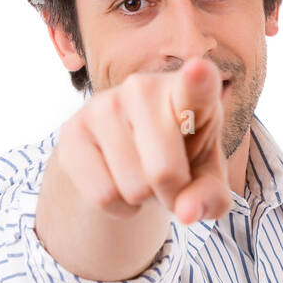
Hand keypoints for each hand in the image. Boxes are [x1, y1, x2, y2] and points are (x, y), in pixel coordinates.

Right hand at [46, 56, 232, 226]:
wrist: (124, 158)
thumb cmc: (178, 160)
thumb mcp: (204, 180)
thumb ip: (210, 196)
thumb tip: (187, 212)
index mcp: (190, 91)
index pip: (197, 84)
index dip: (198, 79)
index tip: (198, 70)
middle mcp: (144, 87)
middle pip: (164, 173)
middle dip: (170, 196)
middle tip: (168, 182)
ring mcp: (104, 104)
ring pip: (133, 189)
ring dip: (142, 200)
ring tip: (141, 175)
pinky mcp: (72, 130)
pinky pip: (103, 195)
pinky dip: (117, 207)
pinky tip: (118, 183)